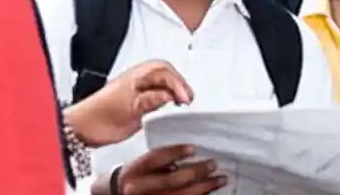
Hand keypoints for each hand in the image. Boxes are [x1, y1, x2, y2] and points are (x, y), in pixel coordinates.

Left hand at [64, 60, 193, 147]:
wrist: (83, 129)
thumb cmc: (100, 116)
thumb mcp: (131, 108)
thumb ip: (152, 100)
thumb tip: (171, 96)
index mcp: (136, 76)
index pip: (164, 72)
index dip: (178, 84)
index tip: (184, 99)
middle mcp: (137, 80)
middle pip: (165, 73)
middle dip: (179, 84)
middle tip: (188, 99)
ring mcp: (137, 91)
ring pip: (161, 82)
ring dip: (174, 90)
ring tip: (182, 103)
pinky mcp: (136, 104)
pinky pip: (156, 95)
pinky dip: (167, 100)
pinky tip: (170, 109)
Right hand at [98, 145, 225, 194]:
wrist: (118, 193)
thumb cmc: (137, 174)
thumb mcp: (143, 163)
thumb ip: (163, 159)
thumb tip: (192, 153)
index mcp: (136, 170)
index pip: (156, 159)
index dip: (175, 153)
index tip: (193, 148)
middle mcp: (139, 188)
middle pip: (172, 180)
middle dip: (197, 172)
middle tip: (214, 164)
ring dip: (205, 188)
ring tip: (221, 179)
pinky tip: (211, 191)